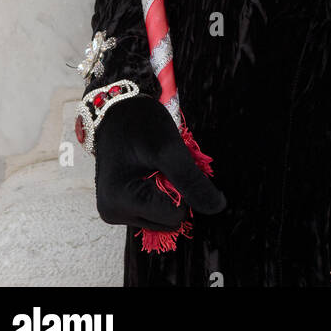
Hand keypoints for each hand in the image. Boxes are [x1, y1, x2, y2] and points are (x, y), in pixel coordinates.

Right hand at [94, 93, 225, 229]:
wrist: (117, 110)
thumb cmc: (140, 124)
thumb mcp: (170, 149)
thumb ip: (192, 181)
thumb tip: (217, 207)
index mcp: (120, 202)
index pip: (175, 216)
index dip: (182, 190)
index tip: (170, 165)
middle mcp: (113, 213)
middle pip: (168, 220)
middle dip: (174, 192)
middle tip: (162, 164)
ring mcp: (115, 211)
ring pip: (162, 217)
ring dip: (167, 191)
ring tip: (154, 166)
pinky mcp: (120, 206)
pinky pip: (152, 210)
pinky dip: (158, 191)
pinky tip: (149, 171)